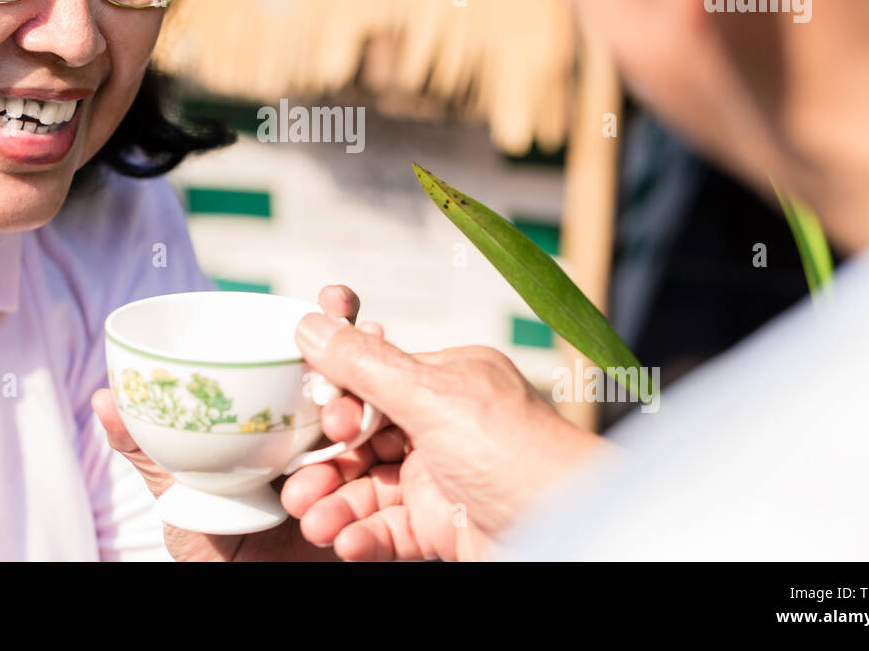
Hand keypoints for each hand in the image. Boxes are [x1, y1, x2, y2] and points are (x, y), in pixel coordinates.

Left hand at [92, 285, 385, 560]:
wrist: (251, 604)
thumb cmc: (216, 549)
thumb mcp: (180, 500)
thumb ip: (151, 453)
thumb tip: (103, 399)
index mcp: (288, 420)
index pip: (316, 357)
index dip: (330, 322)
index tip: (330, 299)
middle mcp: (329, 438)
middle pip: (357, 377)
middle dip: (362, 345)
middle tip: (354, 326)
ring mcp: (357, 472)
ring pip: (377, 422)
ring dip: (367, 406)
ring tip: (344, 418)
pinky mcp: (379, 515)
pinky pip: (390, 484)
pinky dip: (393, 466)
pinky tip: (387, 453)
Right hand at [280, 301, 608, 560]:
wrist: (570, 530)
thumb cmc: (524, 455)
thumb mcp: (433, 397)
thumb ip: (367, 365)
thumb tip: (315, 326)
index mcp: (446, 381)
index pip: (372, 378)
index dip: (335, 396)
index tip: (304, 408)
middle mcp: (441, 426)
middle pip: (361, 440)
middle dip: (324, 461)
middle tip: (298, 480)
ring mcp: (441, 477)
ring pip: (368, 488)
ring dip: (335, 503)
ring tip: (314, 519)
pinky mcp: (442, 526)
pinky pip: (388, 530)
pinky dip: (362, 536)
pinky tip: (345, 541)